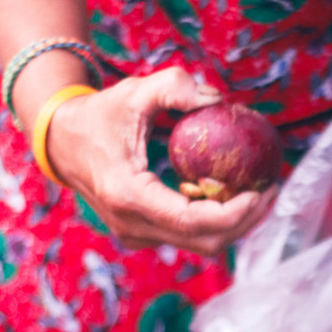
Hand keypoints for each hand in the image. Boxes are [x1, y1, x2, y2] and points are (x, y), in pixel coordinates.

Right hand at [45, 67, 277, 255]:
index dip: (234, 213)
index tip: (261, 191)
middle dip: (245, 222)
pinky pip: (188, 237)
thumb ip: (174, 86)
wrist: (61, 142)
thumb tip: (218, 98)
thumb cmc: (99, 115)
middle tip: (270, 191)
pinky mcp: (143, 234)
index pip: (192, 221)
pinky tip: (233, 195)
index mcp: (128, 195)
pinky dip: (216, 221)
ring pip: (199, 245)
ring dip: (234, 224)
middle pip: (204, 242)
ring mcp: (136, 235)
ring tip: (258, 192)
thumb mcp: (133, 92)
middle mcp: (132, 225)